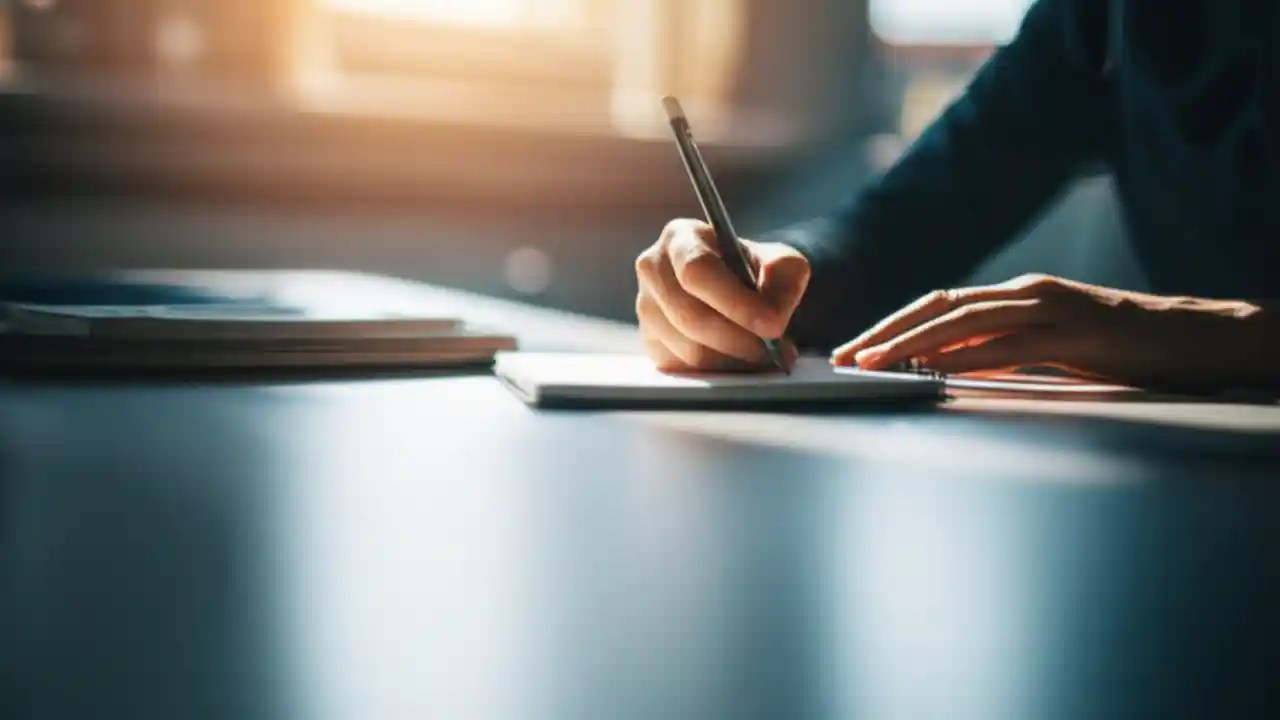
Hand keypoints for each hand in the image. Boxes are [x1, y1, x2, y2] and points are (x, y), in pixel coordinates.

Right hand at [636, 219, 809, 371]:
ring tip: (762, 355)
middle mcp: (653, 270)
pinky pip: (684, 368)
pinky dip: (718, 371)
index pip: (697, 271)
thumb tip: (772, 320)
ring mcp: (646, 308)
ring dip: (733, 359)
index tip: (771, 326)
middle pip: (690, 316)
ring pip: (688, 349)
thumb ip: (784, 283)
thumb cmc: (755, 270)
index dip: (735, 302)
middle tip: (773, 350)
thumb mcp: (781, 264)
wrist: (740, 289)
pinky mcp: (651, 343)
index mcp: (681, 238)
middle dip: (738, 340)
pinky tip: (739, 360)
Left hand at [832, 273, 1274, 391]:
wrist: (1189, 338)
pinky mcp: (1073, 332)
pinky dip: (967, 356)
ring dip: (912, 340)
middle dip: (886, 330)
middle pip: (938, 304)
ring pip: (965, 318)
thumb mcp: (1044, 349)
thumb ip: (999, 351)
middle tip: (845, 356)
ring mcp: (1049, 307)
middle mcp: (1024, 292)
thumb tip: (946, 367)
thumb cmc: (1114, 348)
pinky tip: (935, 368)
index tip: (854, 349)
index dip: (891, 324)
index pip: (938, 303)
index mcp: (1014, 294)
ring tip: (873, 362)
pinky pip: (1009, 343)